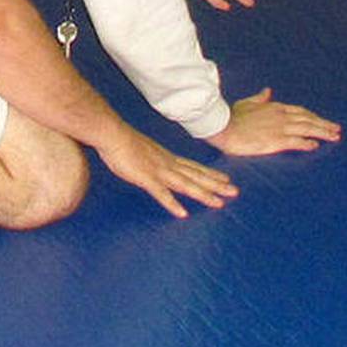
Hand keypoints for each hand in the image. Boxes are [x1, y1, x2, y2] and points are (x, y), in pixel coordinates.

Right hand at [96, 126, 238, 217]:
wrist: (111, 133)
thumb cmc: (122, 141)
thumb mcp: (142, 150)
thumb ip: (151, 159)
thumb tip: (154, 163)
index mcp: (167, 158)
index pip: (193, 167)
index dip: (210, 174)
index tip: (226, 179)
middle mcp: (167, 164)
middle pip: (196, 176)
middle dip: (216, 185)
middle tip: (235, 192)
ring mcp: (158, 171)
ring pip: (185, 185)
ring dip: (203, 195)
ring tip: (219, 204)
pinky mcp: (145, 178)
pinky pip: (161, 194)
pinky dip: (172, 204)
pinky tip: (183, 214)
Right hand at [203, 88, 341, 156]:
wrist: (224, 127)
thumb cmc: (232, 117)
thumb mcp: (247, 103)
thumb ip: (260, 98)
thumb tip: (268, 91)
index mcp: (274, 107)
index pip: (300, 111)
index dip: (313, 117)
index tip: (322, 121)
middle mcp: (280, 116)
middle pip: (308, 119)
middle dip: (324, 124)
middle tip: (337, 129)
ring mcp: (280, 128)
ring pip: (307, 129)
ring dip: (322, 132)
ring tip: (334, 136)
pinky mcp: (276, 141)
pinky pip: (296, 142)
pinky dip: (307, 143)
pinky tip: (315, 145)